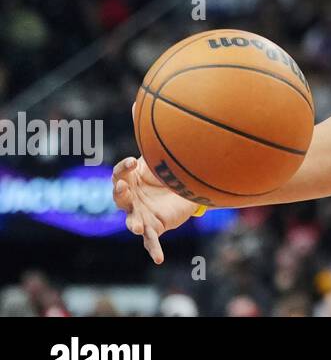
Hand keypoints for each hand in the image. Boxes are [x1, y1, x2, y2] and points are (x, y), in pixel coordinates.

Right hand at [112, 109, 197, 263]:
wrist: (182, 188)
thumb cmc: (164, 168)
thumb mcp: (157, 150)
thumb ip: (147, 130)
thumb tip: (138, 101)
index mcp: (130, 178)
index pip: (120, 173)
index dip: (123, 168)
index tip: (132, 161)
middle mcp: (132, 197)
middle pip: (120, 197)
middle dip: (120, 193)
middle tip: (123, 187)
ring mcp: (142, 213)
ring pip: (133, 220)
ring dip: (133, 222)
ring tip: (136, 226)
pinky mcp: (156, 226)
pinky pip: (153, 240)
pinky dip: (153, 249)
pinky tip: (158, 258)